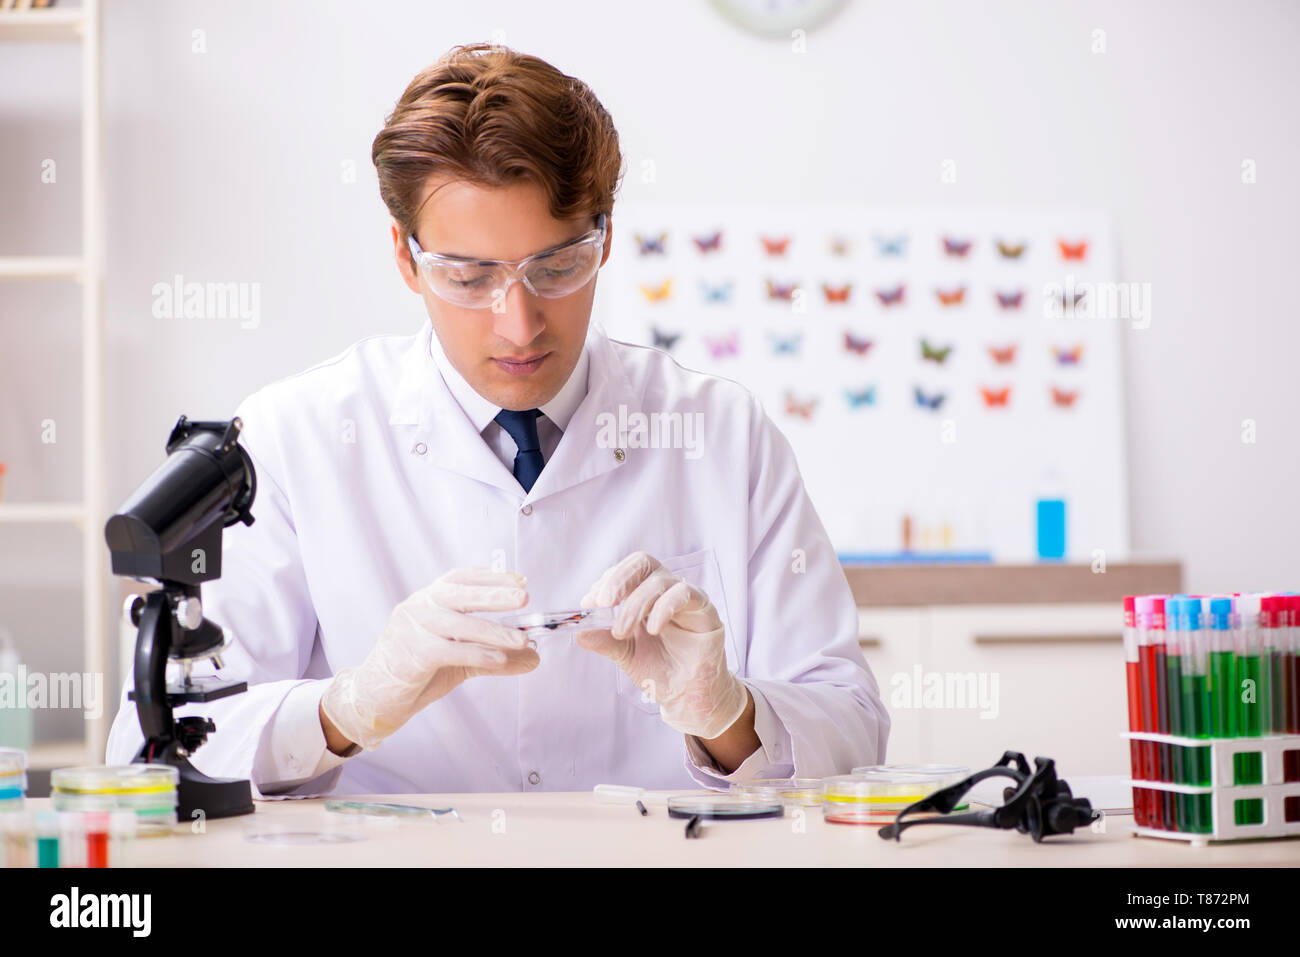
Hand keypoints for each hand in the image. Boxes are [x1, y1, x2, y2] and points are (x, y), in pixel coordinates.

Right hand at [321, 568, 538, 749]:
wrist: (375, 697)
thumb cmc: (416, 671)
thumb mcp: (460, 661)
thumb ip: (493, 657)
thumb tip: (534, 659)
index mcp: (428, 599)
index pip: (461, 578)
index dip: (491, 577)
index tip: (520, 580)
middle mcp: (418, 607)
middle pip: (459, 594)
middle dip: (494, 595)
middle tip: (524, 597)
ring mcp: (412, 629)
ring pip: (458, 623)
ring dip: (493, 630)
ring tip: (521, 640)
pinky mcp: (411, 654)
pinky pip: (449, 650)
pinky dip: (476, 653)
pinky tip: (498, 659)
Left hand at [577, 551, 746, 739]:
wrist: (688, 695)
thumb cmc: (659, 670)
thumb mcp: (625, 655)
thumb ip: (604, 641)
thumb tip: (579, 632)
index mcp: (643, 594)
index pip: (623, 571)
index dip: (605, 583)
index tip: (589, 605)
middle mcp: (664, 589)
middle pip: (642, 562)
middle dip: (618, 580)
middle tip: (603, 604)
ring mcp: (685, 597)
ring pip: (658, 580)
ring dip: (635, 605)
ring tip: (622, 632)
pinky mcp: (704, 610)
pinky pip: (684, 594)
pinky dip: (663, 608)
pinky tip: (652, 629)